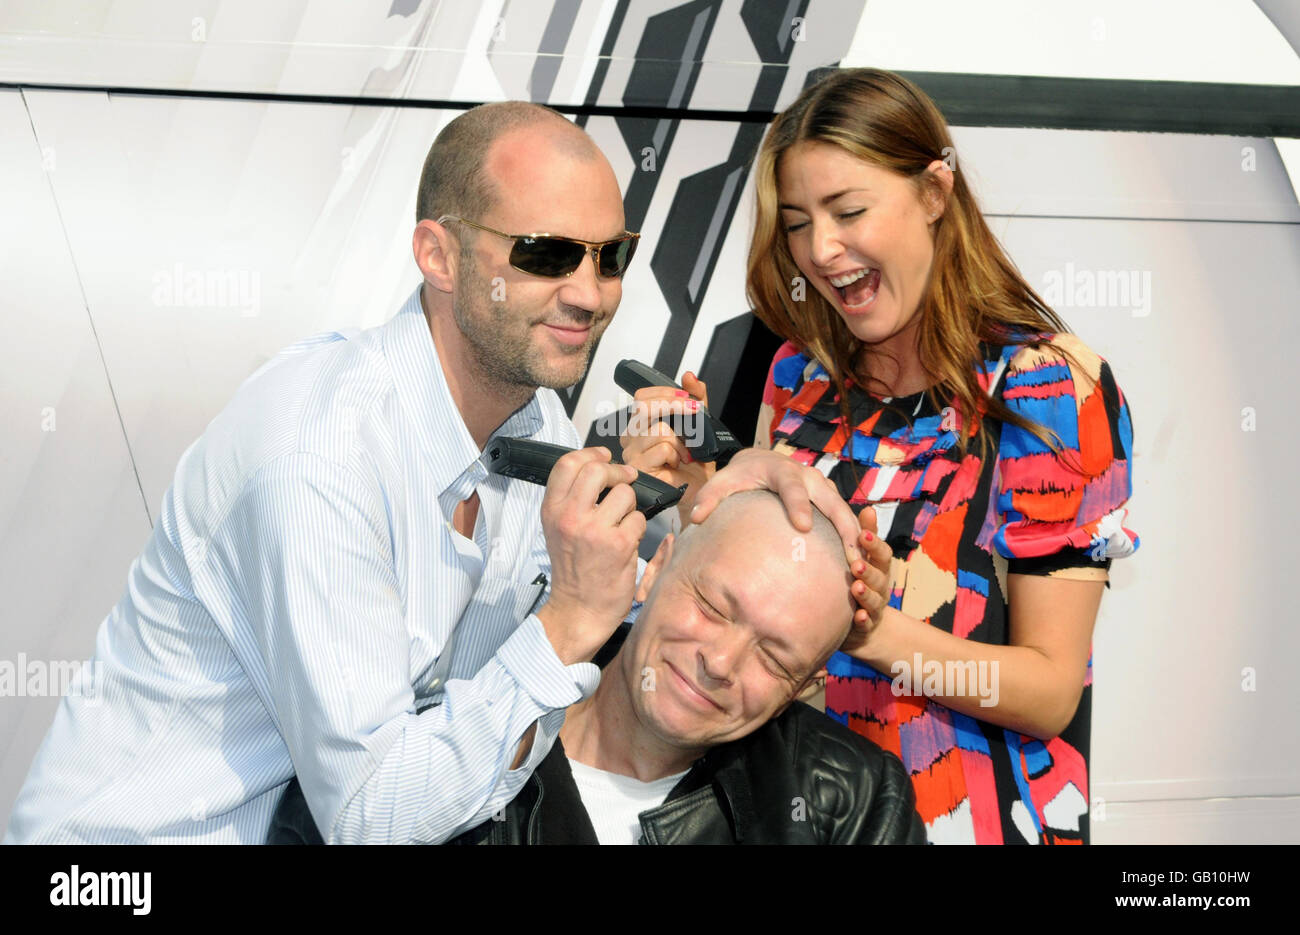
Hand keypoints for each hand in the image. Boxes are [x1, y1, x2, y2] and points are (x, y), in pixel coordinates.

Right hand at [535, 447, 646, 664]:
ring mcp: (593, 530)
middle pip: (598, 469)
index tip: (604, 456)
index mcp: (552, 510)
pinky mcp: (618, 544)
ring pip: (625, 493)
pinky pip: (637, 519)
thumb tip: (599, 466)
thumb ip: (572, 498)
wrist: (578, 610)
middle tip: (624, 480)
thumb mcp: (558, 529)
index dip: (591, 453)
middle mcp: (569, 516)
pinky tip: (626, 544)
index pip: (567, 463)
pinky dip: (636, 529)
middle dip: (618, 471)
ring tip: (621, 525)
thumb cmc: (573, 569)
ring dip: (630, 506)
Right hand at [618, 371, 714, 521]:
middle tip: (694, 412)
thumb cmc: (696, 460)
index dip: (665, 392)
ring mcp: (632, 454)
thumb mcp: (700, 423)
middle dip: (674, 406)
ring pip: (657, 430)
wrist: (700, 488)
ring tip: (685, 452)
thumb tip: (689, 376)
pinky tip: (678, 463)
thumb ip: (696, 398)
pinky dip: (678, 454)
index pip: (642, 396)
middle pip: (644, 408)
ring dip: (680, 440)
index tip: (688, 398)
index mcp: (641, 423)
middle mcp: (632, 437)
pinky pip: (662, 449)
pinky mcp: (640, 470)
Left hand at [687, 447, 859, 555]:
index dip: (798, 504)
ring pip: (844, 511)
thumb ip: (709, 498)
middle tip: (851, 553)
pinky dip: (855, 538)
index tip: (803, 526)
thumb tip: (694, 518)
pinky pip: (845, 519)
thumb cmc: (740, 477)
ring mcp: (822, 489)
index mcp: (780, 471)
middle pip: (831, 500)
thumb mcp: (722, 482)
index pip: (790, 487)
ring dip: (856, 536)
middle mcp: (807, 477)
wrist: (759, 463)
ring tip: (862, 564)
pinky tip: (859, 564)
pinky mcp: (828, 501)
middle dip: (843, 525)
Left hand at [842, 506, 893, 655]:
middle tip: (856, 561)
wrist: (860, 622)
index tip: (862, 529)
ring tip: (856, 586)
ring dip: (867, 591)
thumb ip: (849, 528)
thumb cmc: (854, 578)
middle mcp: (881, 581)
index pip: (879, 548)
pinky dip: (864, 619)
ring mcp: (876, 603)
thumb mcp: (854, 553)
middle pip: (882, 571)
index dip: (873, 539)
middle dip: (870, 566)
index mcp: (877, 563)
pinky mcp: (867, 624)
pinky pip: (868, 622)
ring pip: (877, 597)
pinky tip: (858, 616)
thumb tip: (834, 490)